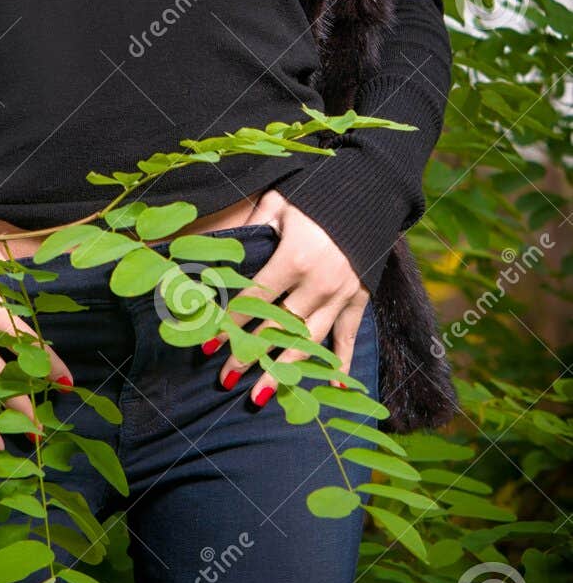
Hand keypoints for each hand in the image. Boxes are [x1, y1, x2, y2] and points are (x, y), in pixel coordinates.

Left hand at [207, 191, 368, 405]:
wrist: (372, 188)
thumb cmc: (317, 194)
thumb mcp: (280, 202)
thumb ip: (253, 226)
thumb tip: (224, 248)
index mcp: (295, 257)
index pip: (256, 300)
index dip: (232, 324)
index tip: (210, 345)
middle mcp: (319, 282)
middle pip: (278, 328)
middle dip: (250, 354)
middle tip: (226, 378)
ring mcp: (342, 293)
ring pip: (309, 341)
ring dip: (285, 370)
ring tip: (261, 395)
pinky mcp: (360, 297)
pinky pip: (349, 335)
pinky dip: (341, 363)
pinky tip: (333, 389)